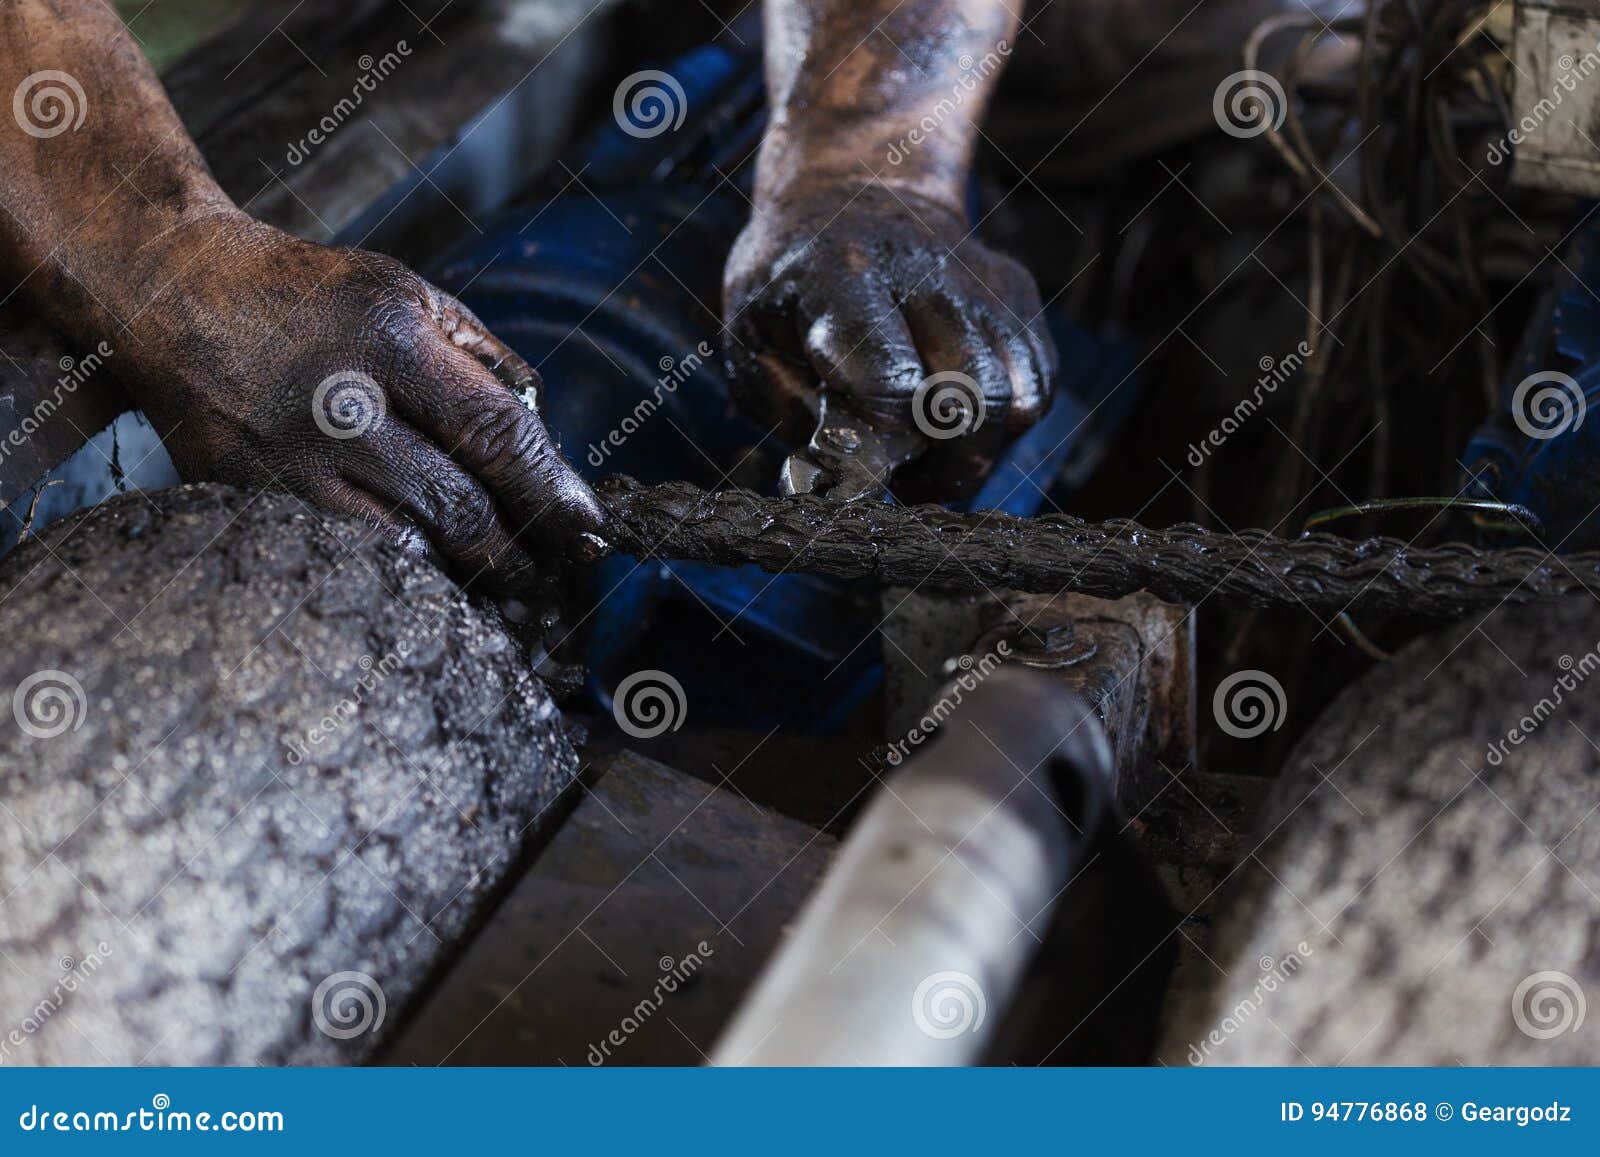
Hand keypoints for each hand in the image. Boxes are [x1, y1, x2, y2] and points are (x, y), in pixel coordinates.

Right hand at [122, 213, 604, 591]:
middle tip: (553, 573)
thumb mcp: (411, 295)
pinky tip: (431, 577)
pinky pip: (342, 557)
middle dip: (519, 551)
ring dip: (464, 575)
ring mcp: (282, 458)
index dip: (552, 492)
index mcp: (388, 337)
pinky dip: (397, 572)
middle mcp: (335, 402)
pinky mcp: (243, 497)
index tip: (588, 530)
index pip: (496, 433)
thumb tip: (549, 444)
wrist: (176, 292)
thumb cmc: (314, 298)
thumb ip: (488, 362)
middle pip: (455, 506)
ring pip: (401, 548)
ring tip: (503, 584)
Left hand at [722, 184, 1056, 496]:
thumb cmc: (790, 280)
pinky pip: (1037, 387)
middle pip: (972, 401)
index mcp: (844, 278)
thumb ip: (789, 406)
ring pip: (1017, 402)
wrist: (853, 189)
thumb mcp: (750, 334)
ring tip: (931, 458)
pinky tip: (954, 421)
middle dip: (944, 468)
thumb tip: (835, 475)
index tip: (863, 468)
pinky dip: (1003, 426)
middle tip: (909, 483)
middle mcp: (926, 274)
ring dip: (977, 455)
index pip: (893, 384)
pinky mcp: (1017, 293)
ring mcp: (980, 282)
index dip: (884, 447)